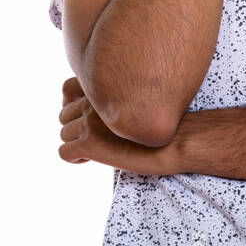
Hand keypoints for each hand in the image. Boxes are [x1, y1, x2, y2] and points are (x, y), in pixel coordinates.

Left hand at [58, 77, 179, 174]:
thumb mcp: (140, 98)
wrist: (181, 138)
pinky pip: (64, 152)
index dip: (72, 104)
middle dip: (76, 127)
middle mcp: (93, 100)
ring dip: (76, 143)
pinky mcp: (90, 143)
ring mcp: (90, 121)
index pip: (67, 88)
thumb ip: (118, 98)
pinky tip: (90, 160)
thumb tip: (106, 110)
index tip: (86, 117)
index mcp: (104, 84)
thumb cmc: (169, 121)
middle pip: (64, 114)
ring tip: (94, 151)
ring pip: (64, 134)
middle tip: (94, 139)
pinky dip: (74, 158)